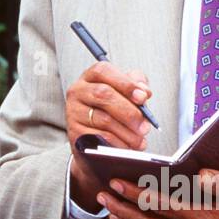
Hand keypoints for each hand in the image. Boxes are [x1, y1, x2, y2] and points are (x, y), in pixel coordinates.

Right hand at [66, 62, 151, 210]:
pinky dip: (119, 143)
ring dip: (128, 132)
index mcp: (90, 77)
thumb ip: (136, 86)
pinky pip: (100, 138)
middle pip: (104, 94)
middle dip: (130, 111)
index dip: (125, 83)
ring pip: (104, 119)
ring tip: (140, 140)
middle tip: (145, 126)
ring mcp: (73, 112)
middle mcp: (78, 91)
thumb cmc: (114, 113)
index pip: (104, 71)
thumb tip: (144, 91)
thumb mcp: (125, 95)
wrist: (96, 144)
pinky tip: (128, 147)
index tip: (143, 97)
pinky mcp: (74, 133)